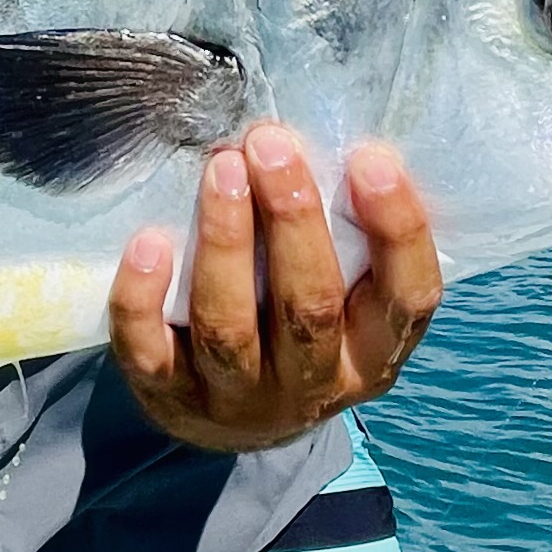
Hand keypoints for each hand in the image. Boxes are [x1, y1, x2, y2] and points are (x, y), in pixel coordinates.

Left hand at [108, 124, 438, 452]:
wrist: (231, 420)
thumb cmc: (294, 322)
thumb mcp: (345, 294)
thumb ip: (348, 236)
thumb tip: (333, 130)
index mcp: (373, 352)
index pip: (408, 296)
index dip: (396, 230)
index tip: (371, 158)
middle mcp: (314, 382)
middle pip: (310, 306)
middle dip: (292, 218)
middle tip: (270, 144)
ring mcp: (240, 397)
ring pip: (230, 326)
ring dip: (225, 242)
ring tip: (220, 169)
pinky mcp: (172, 399)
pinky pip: (151, 352)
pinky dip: (144, 298)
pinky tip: (148, 242)